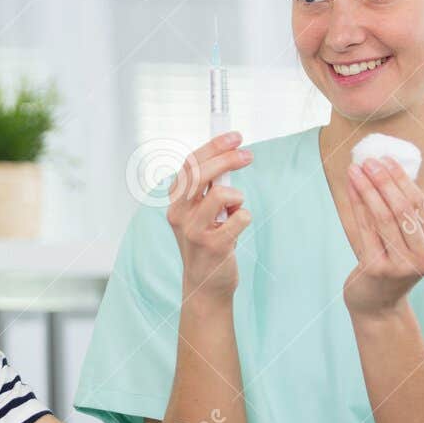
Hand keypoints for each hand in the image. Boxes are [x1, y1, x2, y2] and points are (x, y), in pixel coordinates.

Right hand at [166, 132, 253, 302]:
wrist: (205, 285)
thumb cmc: (207, 242)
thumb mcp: (200, 212)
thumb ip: (207, 188)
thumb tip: (229, 153)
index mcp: (175, 202)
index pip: (190, 164)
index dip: (214, 146)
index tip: (235, 137)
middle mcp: (178, 214)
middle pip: (201, 172)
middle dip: (228, 158)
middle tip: (248, 156)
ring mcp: (193, 230)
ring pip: (222, 193)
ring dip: (237, 198)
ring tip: (234, 211)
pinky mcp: (212, 245)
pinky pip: (241, 217)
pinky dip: (244, 218)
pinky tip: (235, 230)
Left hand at [342, 156, 423, 316]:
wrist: (377, 305)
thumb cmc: (391, 263)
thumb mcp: (406, 240)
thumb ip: (404, 213)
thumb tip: (388, 168)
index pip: (420, 204)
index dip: (402, 179)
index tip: (387, 159)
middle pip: (403, 209)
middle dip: (384, 181)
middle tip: (369, 160)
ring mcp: (401, 265)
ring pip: (383, 218)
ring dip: (368, 189)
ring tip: (356, 169)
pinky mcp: (377, 270)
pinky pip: (366, 230)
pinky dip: (357, 205)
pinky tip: (351, 189)